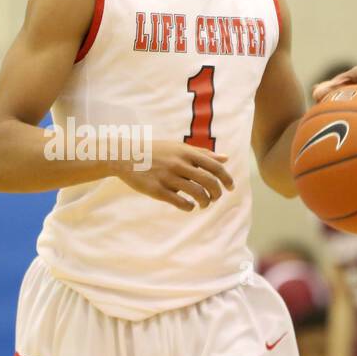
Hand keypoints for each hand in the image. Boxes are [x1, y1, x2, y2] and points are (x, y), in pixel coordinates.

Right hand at [116, 140, 234, 211]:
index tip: (230, 188)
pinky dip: (190, 207)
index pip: (215, 166)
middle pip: (209, 181)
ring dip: (205, 202)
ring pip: (197, 193)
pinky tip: (189, 206)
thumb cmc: (156, 151)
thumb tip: (226, 158)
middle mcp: (179, 164)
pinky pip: (181, 203)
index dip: (226, 178)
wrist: (126, 156)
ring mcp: (168, 177)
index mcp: (186, 152)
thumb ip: (202, 153)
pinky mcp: (158, 190)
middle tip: (215, 198)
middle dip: (217, 193)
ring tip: (203, 204)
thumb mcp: (179, 147)